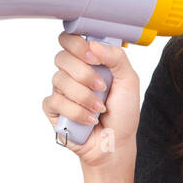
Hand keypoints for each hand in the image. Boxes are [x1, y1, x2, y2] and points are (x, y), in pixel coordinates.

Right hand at [42, 33, 140, 166]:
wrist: (116, 142)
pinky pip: (56, 101)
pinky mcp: (53, 109)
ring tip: (100, 108)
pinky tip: (89, 120)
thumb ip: (116, 57)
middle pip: (62, 57)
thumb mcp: (129, 80)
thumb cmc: (122, 112)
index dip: (77, 45)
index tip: (93, 57)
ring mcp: (60, 90)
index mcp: (88, 61)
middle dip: (84, 74)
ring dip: (84, 96)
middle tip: (102, 88)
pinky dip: (76, 112)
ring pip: (59, 80)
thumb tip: (94, 44)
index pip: (69, 39)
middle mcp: (71, 73)